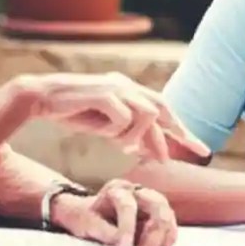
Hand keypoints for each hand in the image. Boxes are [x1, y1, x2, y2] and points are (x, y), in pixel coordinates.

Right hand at [16, 72, 210, 163]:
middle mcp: (128, 85)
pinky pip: (124, 116)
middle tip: (166, 160)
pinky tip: (104, 134)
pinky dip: (117, 130)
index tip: (203, 150)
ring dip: (135, 136)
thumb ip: (131, 134)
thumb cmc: (75, 111)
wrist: (41, 97)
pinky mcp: (103, 93)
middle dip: (172, 135)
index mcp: (131, 90)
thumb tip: (153, 149)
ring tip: (118, 146)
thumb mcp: (108, 127)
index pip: (165, 110)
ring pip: (147, 115)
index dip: (183, 131)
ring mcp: (116, 87)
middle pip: (162, 109)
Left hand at [51, 179, 178, 245]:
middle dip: (154, 232)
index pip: (127, 205)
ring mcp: (152, 203)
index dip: (127, 227)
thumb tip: (122, 244)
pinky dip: (166, 243)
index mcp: (116, 190)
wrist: (90, 218)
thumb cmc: (86, 219)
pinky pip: (171, 228)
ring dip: (162, 239)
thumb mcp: (86, 224)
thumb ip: (103, 231)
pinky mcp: (160, 217)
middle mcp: (138, 192)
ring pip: (168, 216)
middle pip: (158, 205)